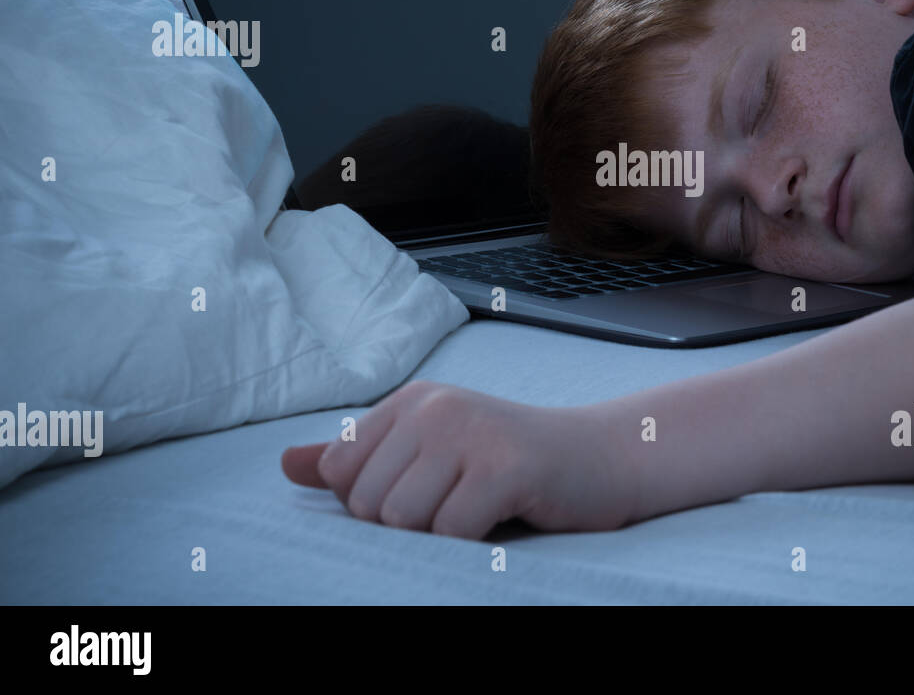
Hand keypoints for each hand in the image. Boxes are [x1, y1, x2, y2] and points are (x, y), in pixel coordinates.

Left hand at [281, 381, 634, 539]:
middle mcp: (436, 407)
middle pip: (369, 504)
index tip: (427, 490)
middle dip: (410, 523)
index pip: (342, 471)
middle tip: (459, 502)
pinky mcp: (505, 466)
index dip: (376, 501)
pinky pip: (451, 531)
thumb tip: (284, 464)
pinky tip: (502, 515)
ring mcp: (471, 432)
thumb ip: (361, 459)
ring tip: (479, 509)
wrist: (600, 459)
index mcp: (411, 401)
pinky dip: (473, 541)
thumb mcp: (429, 453)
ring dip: (442, 534)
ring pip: (404, 520)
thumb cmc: (509, 464)